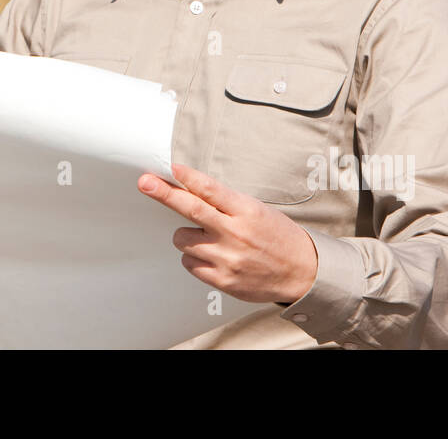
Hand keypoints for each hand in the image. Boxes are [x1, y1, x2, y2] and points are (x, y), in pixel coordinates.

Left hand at [138, 162, 318, 303]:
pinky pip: (189, 263)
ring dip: (187, 235)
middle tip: (145, 182)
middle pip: (191, 210)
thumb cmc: (277, 236)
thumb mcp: (256, 210)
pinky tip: (212, 256)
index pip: (212, 190)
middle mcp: (235, 234)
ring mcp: (227, 258)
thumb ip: (225, 203)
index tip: (173, 168)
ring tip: (207, 238)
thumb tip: (190, 189)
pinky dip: (194, 257)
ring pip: (183, 239)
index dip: (189, 177)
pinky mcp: (222, 280)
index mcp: (247, 211)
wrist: (301, 273)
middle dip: (165, 194)